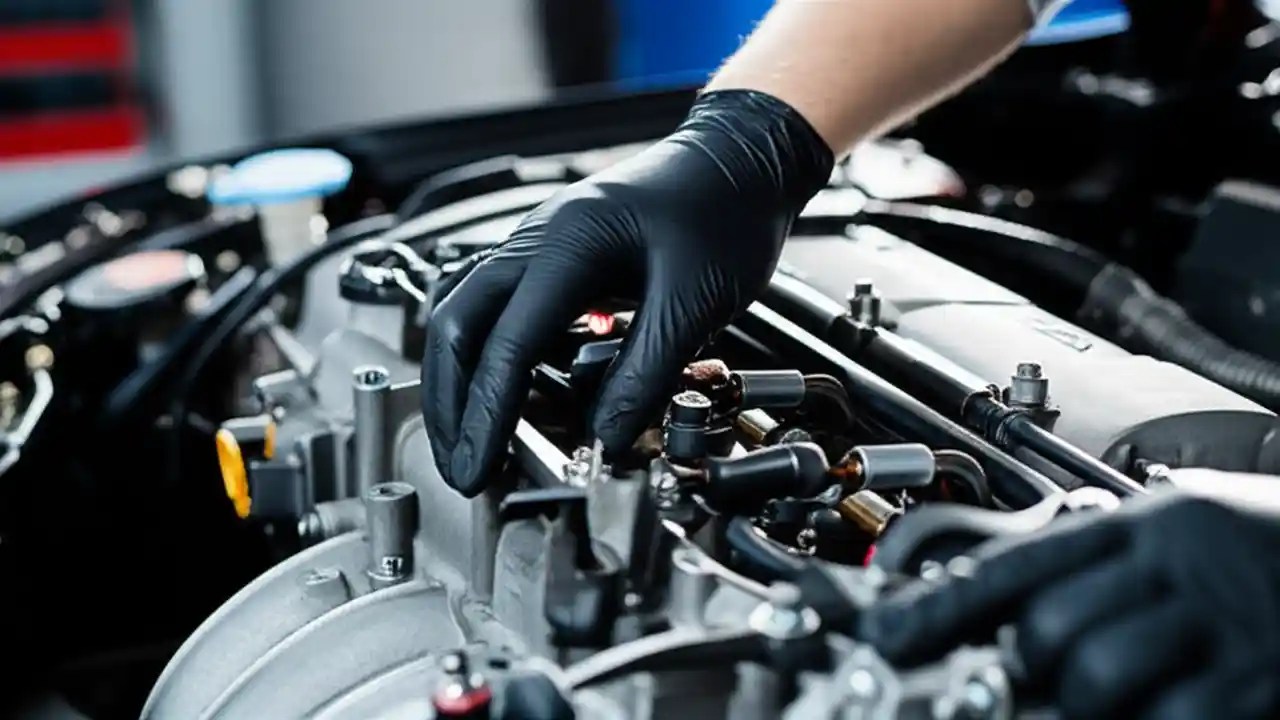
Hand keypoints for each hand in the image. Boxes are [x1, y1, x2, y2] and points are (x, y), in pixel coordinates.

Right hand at [422, 90, 832, 495]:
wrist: (741, 157)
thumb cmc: (726, 209)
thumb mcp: (697, 299)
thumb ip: (646, 372)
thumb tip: (604, 437)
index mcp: (568, 243)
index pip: (507, 343)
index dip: (487, 414)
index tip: (480, 466)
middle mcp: (537, 238)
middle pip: (457, 326)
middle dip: (449, 404)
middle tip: (461, 466)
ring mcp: (537, 243)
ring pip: (464, 313)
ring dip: (456, 379)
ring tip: (465, 438)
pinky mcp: (551, 254)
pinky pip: (492, 304)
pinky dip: (479, 351)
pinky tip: (488, 384)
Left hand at [860, 493, 1279, 719]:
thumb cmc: (1267, 556)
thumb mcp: (1176, 538)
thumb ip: (1091, 567)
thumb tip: (992, 600)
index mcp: (1146, 524)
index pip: (1019, 563)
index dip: (941, 607)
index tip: (884, 638)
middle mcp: (1176, 562)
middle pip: (1048, 625)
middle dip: (1033, 665)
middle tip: (1049, 676)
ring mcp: (1222, 622)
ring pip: (1095, 674)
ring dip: (1089, 701)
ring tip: (1122, 693)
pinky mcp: (1262, 678)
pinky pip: (1173, 718)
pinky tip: (1173, 707)